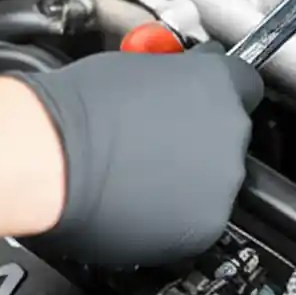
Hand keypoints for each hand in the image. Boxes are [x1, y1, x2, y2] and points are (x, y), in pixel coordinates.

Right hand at [13, 51, 261, 264]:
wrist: (49, 158)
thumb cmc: (76, 109)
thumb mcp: (135, 67)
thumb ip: (173, 77)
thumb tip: (177, 82)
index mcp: (217, 83)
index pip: (246, 84)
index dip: (221, 93)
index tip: (203, 101)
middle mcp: (230, 131)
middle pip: (231, 135)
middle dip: (201, 139)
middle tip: (157, 141)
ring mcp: (221, 182)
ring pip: (216, 179)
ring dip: (189, 177)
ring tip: (140, 173)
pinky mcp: (203, 226)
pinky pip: (198, 218)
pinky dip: (175, 213)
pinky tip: (138, 198)